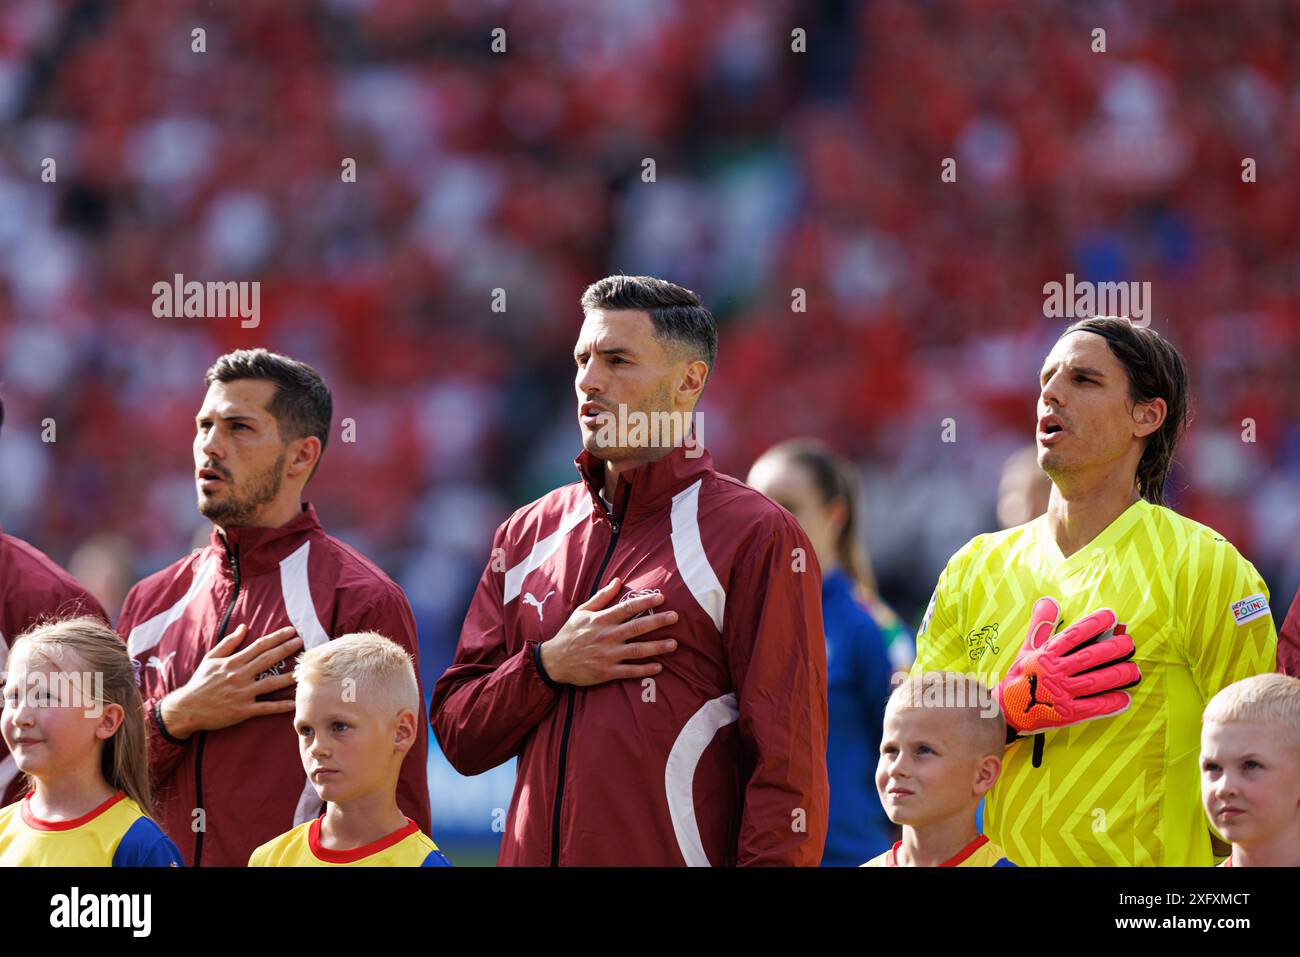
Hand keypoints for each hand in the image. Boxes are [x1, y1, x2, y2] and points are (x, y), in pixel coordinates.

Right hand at [160, 624, 301, 737]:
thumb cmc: (199, 683)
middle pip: (268, 660)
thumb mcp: (211, 659)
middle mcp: (239, 676)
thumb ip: (229, 643)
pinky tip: (293, 703)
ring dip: (289, 676)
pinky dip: (280, 706)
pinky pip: (265, 708)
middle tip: (302, 642)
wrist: (186, 708)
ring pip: (270, 683)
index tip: (291, 631)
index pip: (259, 646)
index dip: (277, 638)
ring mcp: (242, 693)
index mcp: (233, 662)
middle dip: (286, 650)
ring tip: (304, 670)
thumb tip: (244, 627)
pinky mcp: (242, 710)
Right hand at [538, 578, 678, 686]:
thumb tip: (618, 580)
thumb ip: (602, 597)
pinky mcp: (607, 672)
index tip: (662, 597)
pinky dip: (645, 670)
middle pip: (636, 627)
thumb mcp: (582, 611)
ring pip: (637, 650)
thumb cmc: (570, 634)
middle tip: (675, 617)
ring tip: (674, 644)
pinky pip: (629, 671)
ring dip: (657, 647)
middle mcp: (606, 636)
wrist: (554, 661)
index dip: (645, 601)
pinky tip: (659, 667)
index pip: (627, 608)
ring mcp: (607, 655)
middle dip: (657, 621)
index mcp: (601, 620)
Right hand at [995, 597, 1140, 736]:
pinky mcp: (1067, 713)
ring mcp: (1062, 693)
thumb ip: (1041, 625)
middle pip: (1089, 657)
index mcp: (1046, 654)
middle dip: (1113, 648)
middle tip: (1129, 643)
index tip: (1111, 616)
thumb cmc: (1021, 677)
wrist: (1007, 709)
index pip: (1073, 635)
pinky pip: (1094, 707)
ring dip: (1118, 674)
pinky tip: (1125, 697)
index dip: (1093, 623)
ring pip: (1096, 681)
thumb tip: (1050, 601)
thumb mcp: (1027, 648)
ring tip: (1134, 669)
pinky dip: (1112, 702)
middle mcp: (1055, 672)